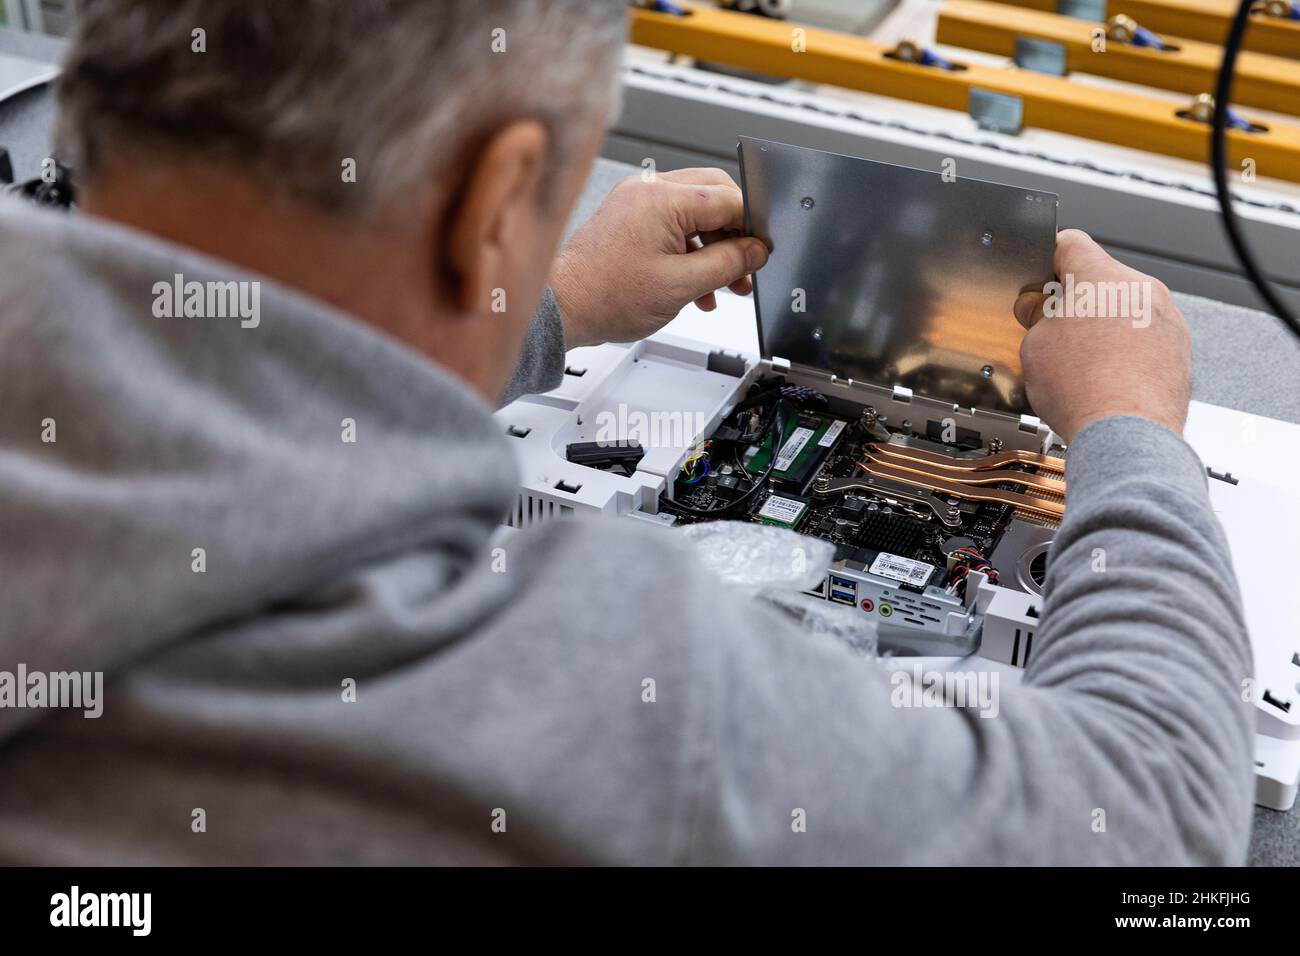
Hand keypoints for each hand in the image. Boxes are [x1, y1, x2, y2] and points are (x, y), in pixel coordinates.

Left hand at [550, 168, 768, 347]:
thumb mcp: (681, 286)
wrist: (561, 308)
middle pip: (714, 198)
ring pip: (695, 212)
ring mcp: (635, 201)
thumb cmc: (604, 297)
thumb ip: (727, 264)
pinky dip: (690, 249)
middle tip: (745, 268)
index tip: (760, 254)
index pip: (729, 199)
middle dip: (734, 235)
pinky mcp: (628, 217)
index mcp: (662, 199)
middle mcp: (647, 190)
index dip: (751, 229)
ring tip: (724, 284)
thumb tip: (755, 251)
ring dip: (714, 247)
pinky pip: (672, 223)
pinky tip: (696, 284)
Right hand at [1014, 229, 1189, 442]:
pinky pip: (1145, 335)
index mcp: (1101, 277)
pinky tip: (1104, 376)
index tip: (1038, 282)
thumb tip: (1036, 308)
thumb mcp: (1035, 347)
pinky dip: (1126, 349)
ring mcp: (1166, 318)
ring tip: (1080, 363)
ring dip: (1102, 325)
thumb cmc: (1085, 391)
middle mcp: (1141, 289)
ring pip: (1125, 308)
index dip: (1046, 262)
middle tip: (1052, 332)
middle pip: (1100, 279)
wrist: (1127, 433)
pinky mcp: (1179, 347)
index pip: (1069, 244)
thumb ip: (1036, 317)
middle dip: (1074, 301)